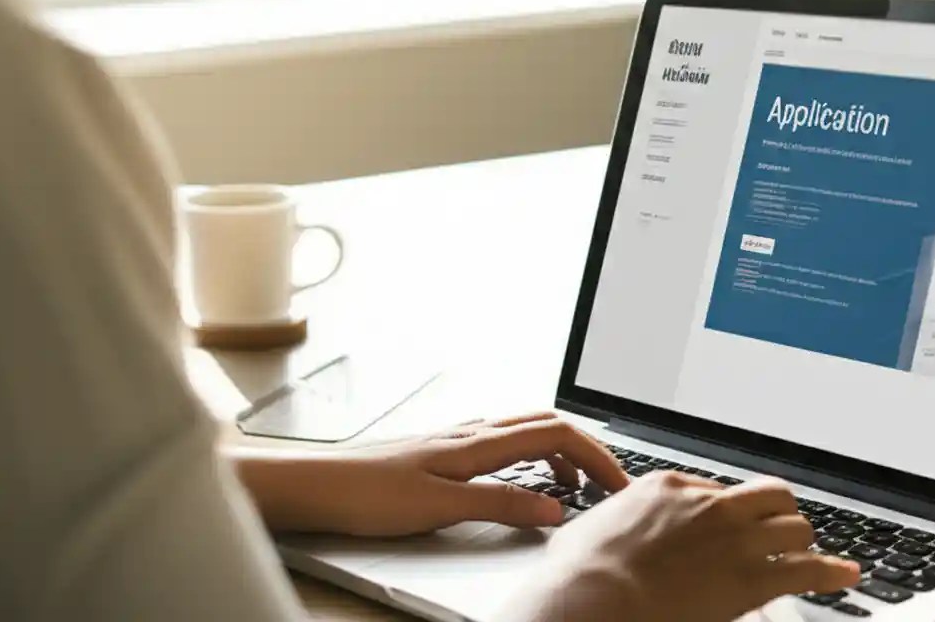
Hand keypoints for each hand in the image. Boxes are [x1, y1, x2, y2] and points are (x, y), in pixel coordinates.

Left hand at [234, 411, 629, 536]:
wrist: (314, 484)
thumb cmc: (366, 493)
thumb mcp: (440, 507)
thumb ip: (499, 505)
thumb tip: (553, 510)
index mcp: (477, 443)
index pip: (555, 434)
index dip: (596, 455)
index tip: (619, 483)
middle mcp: (470, 433)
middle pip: (546, 424)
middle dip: (586, 450)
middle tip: (608, 483)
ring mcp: (455, 439)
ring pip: (524, 430)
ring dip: (559, 451)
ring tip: (574, 485)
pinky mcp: (441, 451)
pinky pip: (501, 442)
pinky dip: (529, 456)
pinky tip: (520, 478)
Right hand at [511, 472, 859, 621]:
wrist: (594, 598)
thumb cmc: (581, 572)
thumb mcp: (589, 528)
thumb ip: (612, 522)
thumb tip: (602, 530)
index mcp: (668, 487)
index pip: (713, 489)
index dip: (723, 511)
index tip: (724, 526)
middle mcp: (708, 505)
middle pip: (766, 495)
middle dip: (776, 511)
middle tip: (776, 528)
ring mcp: (733, 539)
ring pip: (793, 526)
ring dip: (800, 541)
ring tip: (805, 552)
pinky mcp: (751, 578)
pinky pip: (808, 568)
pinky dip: (832, 572)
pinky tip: (845, 574)